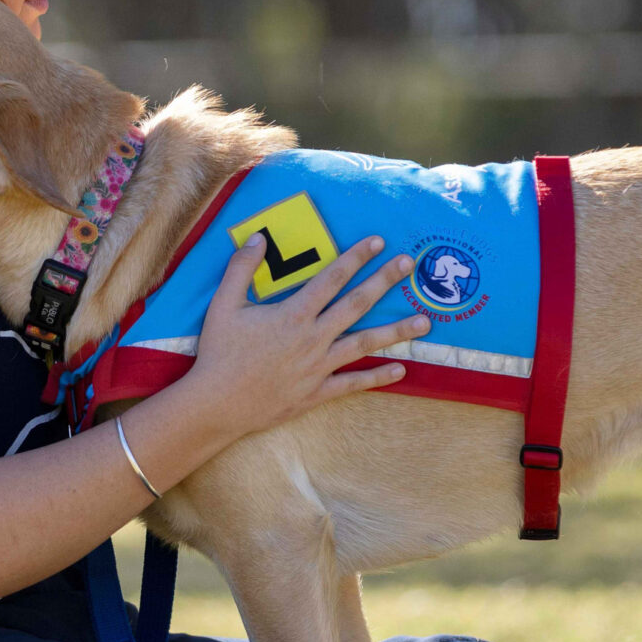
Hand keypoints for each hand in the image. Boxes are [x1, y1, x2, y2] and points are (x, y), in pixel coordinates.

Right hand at [183, 234, 430, 437]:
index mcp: (293, 314)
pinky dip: (378, 378)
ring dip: (396, 332)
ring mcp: (319, 367)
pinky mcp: (317, 392)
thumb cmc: (218, 352)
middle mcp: (313, 338)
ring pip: (365, 344)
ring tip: (425, 321)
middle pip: (356, 304)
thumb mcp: (223, 304)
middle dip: (384, 281)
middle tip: (409, 264)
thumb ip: (241, 268)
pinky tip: (402, 371)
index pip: (331, 278)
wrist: (217, 404)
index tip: (378, 241)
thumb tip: (258, 237)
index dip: (356, 257)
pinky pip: (353, 384)